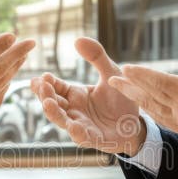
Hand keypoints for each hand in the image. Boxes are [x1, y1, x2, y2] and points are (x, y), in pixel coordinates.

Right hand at [31, 38, 145, 155]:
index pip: (55, 87)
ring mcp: (81, 125)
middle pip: (53, 104)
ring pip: (62, 121)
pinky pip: (82, 137)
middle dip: (45, 96)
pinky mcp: (93, 139)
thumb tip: (78, 39)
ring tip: (48, 103)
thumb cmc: (120, 99)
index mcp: (75, 95)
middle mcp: (74, 110)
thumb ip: (96, 57)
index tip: (41, 77)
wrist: (136, 122)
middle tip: (41, 86)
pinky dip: (76, 133)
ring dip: (54, 113)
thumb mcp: (110, 73)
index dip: (46, 84)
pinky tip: (73, 126)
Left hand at [107, 42, 177, 155]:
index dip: (144, 75)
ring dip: (136, 97)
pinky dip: (149, 110)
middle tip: (112, 77)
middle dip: (131, 86)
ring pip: (155, 109)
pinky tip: (143, 106)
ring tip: (120, 88)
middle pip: (153, 96)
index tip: (127, 67)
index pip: (165, 84)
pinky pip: (163, 119)